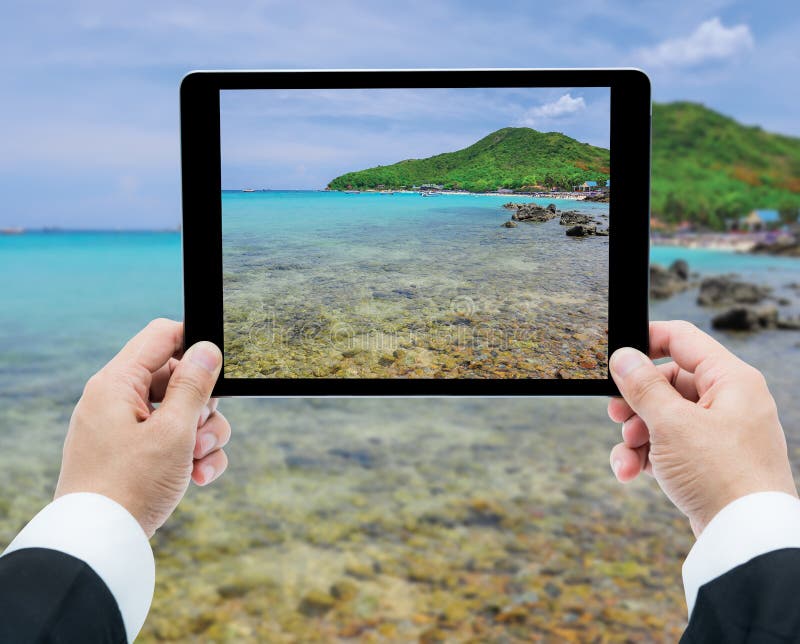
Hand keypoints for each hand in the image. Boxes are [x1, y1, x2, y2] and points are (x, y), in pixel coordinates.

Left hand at [54, 319, 231, 537]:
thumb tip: (207, 348)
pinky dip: (190, 456)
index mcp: (117, 384)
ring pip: (182, 413)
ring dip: (202, 436)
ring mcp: (125, 428)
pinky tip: (198, 478)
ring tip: (197, 461)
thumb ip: (194, 386)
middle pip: (178, 378)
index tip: (219, 368)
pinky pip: (172, 441)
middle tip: (199, 432)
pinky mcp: (133, 454)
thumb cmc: (130, 486)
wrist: (99, 544)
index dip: (194, 344)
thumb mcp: (173, 431)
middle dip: (203, 406)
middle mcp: (118, 400)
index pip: (161, 336)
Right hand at [607, 320, 796, 536]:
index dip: (646, 340)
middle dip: (635, 404)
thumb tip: (623, 357)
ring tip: (627, 457)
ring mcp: (719, 432)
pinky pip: (669, 445)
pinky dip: (647, 456)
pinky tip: (631, 472)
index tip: (616, 353)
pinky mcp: (709, 461)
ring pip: (663, 417)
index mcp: (730, 380)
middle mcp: (728, 401)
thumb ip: (643, 386)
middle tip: (616, 415)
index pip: (683, 339)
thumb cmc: (721, 475)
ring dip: (635, 436)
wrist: (746, 538)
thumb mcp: (672, 424)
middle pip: (667, 383)